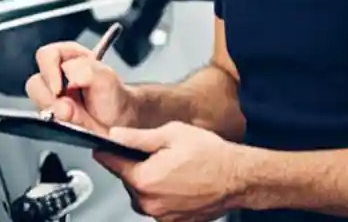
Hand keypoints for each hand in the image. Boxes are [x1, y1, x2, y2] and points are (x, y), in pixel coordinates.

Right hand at [26, 41, 136, 134]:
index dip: (50, 73)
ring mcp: (51, 96)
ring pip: (39, 105)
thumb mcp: (106, 78)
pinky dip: (60, 125)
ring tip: (80, 118)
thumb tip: (69, 79)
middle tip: (71, 111)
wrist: (120, 122)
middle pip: (36, 84)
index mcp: (68, 55)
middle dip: (54, 101)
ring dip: (58, 115)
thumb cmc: (115, 96)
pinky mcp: (50, 114)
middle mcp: (55, 74)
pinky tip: (75, 124)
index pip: (46, 56)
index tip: (59, 91)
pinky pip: (45, 120)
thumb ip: (86, 71)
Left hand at [94, 122, 245, 221]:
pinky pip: (158, 204)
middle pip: (128, 179)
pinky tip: (180, 181)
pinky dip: (164, 193)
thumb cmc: (211, 155)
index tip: (109, 145)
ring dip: (150, 180)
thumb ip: (137, 137)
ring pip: (143, 193)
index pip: (110, 163)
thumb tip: (114, 136)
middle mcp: (149, 202)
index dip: (109, 150)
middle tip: (158, 153)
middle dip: (136, 165)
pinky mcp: (173, 221)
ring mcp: (161, 215)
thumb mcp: (171, 134)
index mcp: (144, 179)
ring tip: (173, 167)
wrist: (237, 177)